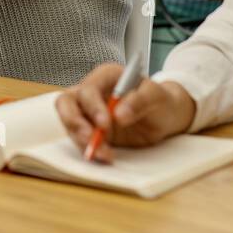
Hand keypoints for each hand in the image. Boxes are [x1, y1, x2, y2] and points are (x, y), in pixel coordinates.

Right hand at [56, 63, 196, 162]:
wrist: (165, 117)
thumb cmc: (160, 100)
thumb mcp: (157, 96)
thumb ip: (140, 100)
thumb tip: (119, 114)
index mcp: (105, 76)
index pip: (88, 89)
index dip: (92, 107)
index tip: (104, 124)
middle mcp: (92, 92)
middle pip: (66, 103)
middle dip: (74, 123)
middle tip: (89, 140)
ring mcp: (88, 112)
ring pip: (70, 124)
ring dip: (82, 141)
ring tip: (104, 154)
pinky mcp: (91, 130)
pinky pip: (80, 139)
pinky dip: (90, 149)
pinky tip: (105, 156)